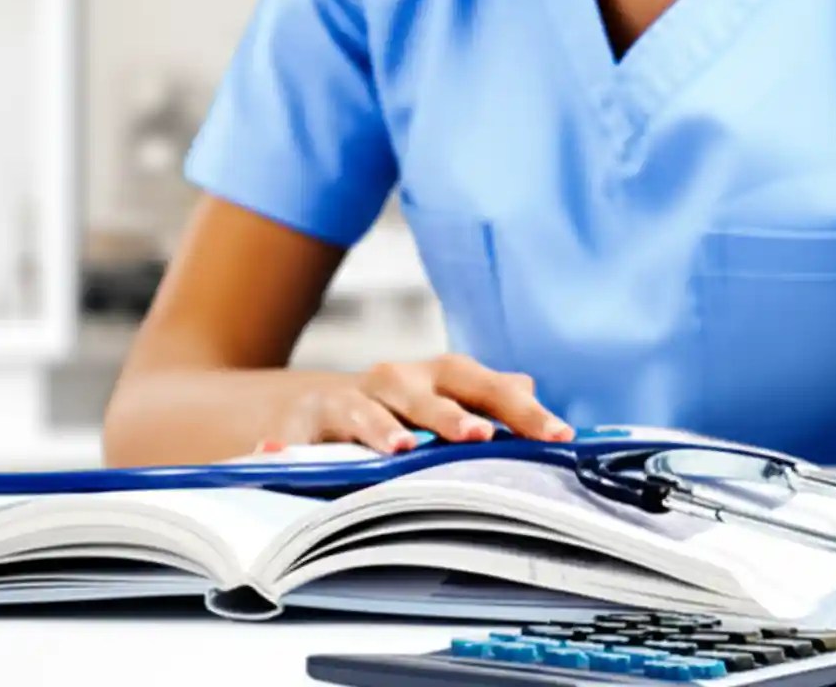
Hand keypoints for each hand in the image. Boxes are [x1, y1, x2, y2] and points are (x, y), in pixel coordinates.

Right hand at [267, 354, 573, 452]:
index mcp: (437, 379)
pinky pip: (294, 436)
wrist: (320, 409)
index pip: (483, 386)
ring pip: (362, 408)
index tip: (559, 436)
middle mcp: (394, 382)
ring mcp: (346, 400)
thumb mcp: (446, 403)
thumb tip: (532, 387)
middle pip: (423, 390)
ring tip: (399, 449)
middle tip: (479, 437)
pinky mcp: (302, 425)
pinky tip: (276, 456)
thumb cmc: (401, 413)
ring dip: (380, 427)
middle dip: (450, 414)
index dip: (521, 409)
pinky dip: (285, 446)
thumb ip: (489, 400)